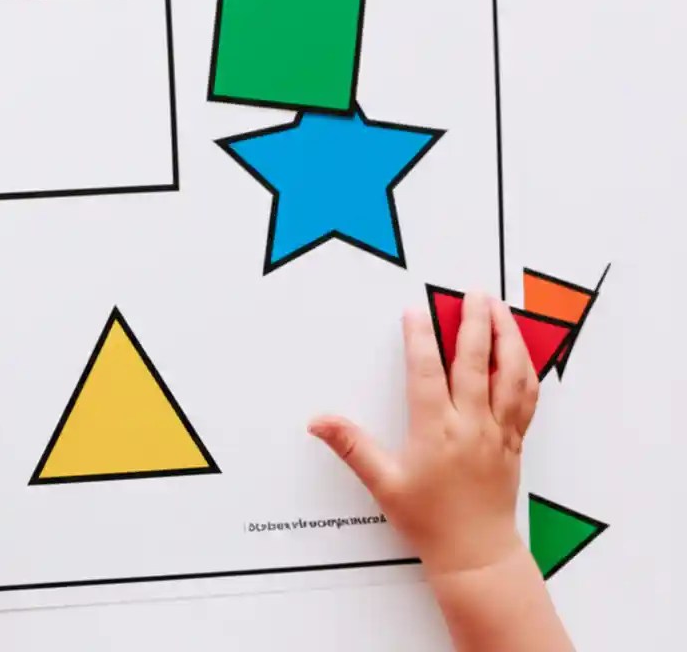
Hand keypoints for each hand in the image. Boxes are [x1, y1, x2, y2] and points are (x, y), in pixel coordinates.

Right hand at [309, 292, 538, 574]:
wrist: (475, 553)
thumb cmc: (430, 521)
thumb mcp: (382, 483)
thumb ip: (351, 446)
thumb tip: (319, 421)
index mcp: (437, 431)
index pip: (428, 372)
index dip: (421, 339)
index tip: (415, 312)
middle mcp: (472, 425)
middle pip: (476, 362)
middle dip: (474, 322)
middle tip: (472, 293)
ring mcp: (498, 431)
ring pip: (510, 374)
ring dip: (507, 337)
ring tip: (500, 311)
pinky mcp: (513, 441)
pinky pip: (526, 397)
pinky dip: (524, 369)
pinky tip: (520, 354)